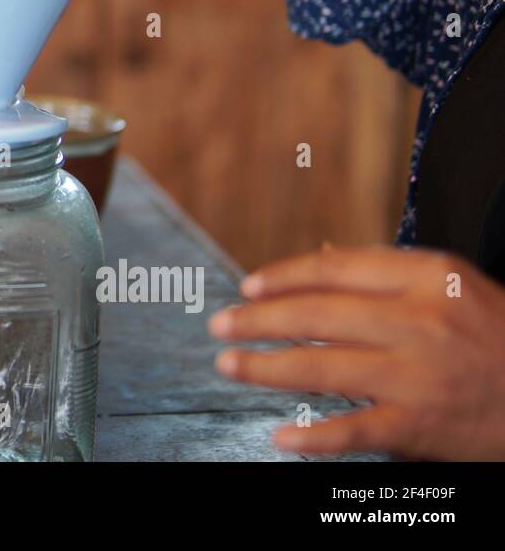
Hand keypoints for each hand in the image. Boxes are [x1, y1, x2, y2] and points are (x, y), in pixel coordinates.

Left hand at [208, 246, 504, 459]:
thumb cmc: (498, 336)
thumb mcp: (453, 286)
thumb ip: (387, 274)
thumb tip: (321, 259)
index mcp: (426, 278)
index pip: (333, 269)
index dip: (282, 276)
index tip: (248, 287)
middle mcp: (419, 321)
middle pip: (316, 313)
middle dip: (257, 319)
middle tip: (219, 324)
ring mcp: (418, 375)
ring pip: (320, 366)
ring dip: (263, 366)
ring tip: (228, 364)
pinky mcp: (421, 425)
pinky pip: (353, 430)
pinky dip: (312, 436)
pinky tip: (280, 436)